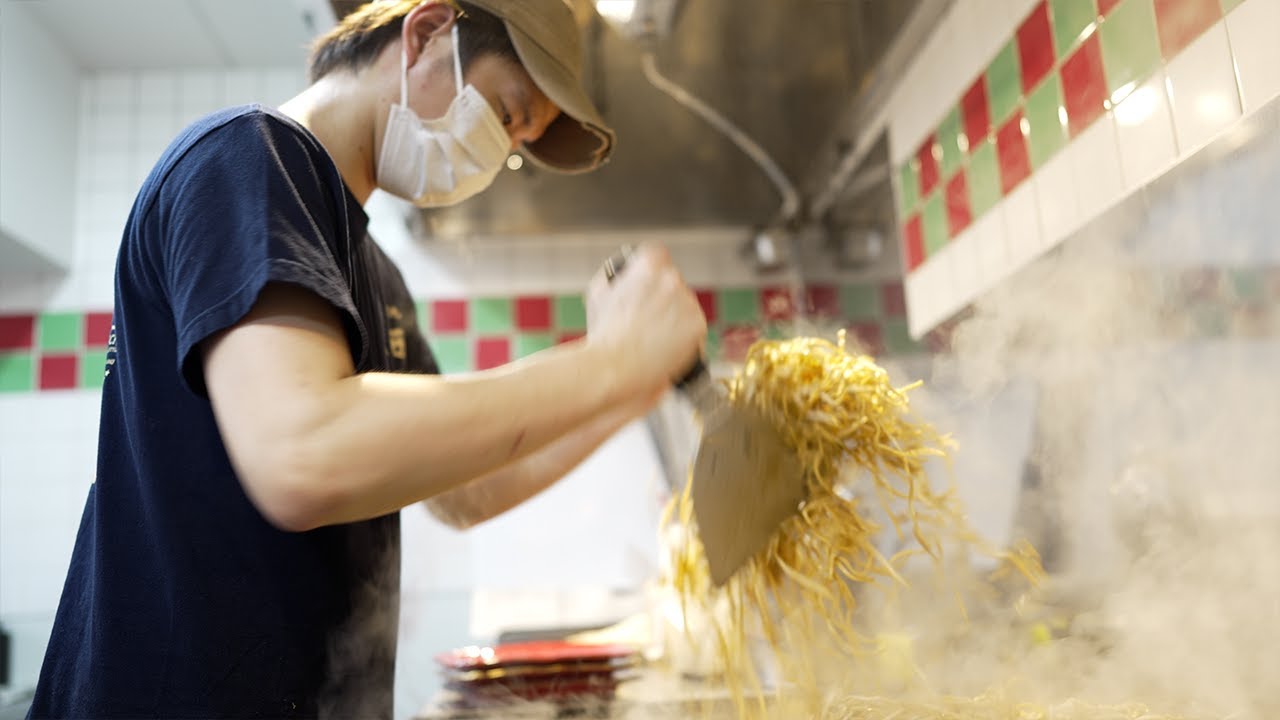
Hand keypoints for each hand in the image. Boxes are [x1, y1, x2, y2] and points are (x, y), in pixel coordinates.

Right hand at [585, 244, 706, 397]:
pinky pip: (695, 327)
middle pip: (674, 282)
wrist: (614, 366)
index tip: (649, 284)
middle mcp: (672, 279)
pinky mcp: (698, 325)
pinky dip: (685, 336)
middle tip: (649, 319)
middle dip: (664, 298)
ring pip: (686, 306)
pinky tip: (667, 345)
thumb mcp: (599, 293)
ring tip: (655, 337)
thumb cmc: (602, 334)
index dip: (652, 270)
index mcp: (649, 265)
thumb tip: (625, 274)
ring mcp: (687, 302)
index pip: (658, 255)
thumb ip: (616, 277)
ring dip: (675, 317)